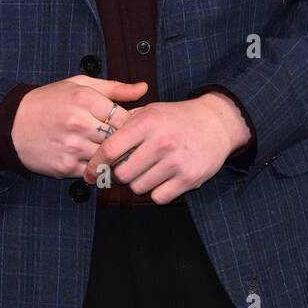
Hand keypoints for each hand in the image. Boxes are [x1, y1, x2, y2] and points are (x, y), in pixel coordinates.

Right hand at [11, 76, 148, 178]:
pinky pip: (93, 172)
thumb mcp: (78, 85)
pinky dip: (98, 169)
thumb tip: (144, 89)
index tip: (134, 127)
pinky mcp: (64, 167)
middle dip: (127, 143)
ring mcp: (71, 147)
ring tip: (114, 152)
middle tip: (131, 143)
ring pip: (108, 158)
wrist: (11, 124)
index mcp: (84, 99)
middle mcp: (78, 123)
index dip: (133, 125)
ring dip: (114, 158)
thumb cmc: (48, 101)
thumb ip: (114, 88)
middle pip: (119, 139)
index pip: (125, 118)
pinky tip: (95, 160)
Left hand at [82, 93, 252, 203]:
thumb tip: (97, 145)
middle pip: (122, 174)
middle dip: (120, 174)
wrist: (217, 124)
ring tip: (149, 170)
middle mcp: (161, 142)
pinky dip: (157, 192)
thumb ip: (124, 124)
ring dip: (139, 183)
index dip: (96, 164)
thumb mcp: (150, 110)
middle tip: (128, 168)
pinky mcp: (189, 178)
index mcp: (148, 122)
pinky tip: (163, 178)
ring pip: (139, 187)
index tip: (90, 173)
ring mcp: (176, 161)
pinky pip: (159, 197)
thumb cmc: (177, 118)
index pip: (111, 149)